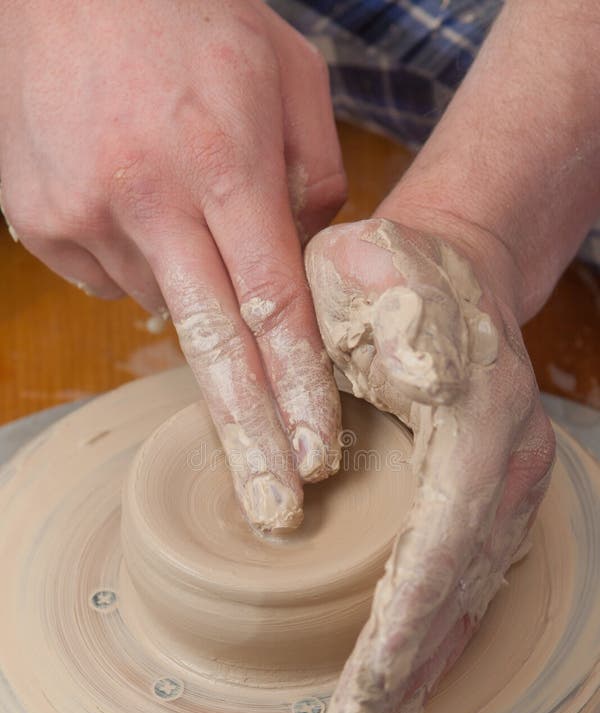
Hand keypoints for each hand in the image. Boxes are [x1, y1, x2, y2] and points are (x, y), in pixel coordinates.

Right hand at [0, 0, 345, 532]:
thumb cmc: (193, 18)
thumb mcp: (288, 77)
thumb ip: (316, 181)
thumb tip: (306, 271)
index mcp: (220, 158)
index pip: (271, 305)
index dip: (298, 388)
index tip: (315, 455)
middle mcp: (145, 196)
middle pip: (211, 347)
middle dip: (248, 435)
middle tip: (274, 508)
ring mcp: (81, 214)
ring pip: (165, 304)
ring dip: (194, 284)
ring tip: (183, 203)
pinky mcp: (40, 224)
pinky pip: (115, 279)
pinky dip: (146, 261)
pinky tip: (142, 201)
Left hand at [306, 218, 555, 712]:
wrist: (454, 262)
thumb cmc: (391, 270)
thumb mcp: (365, 278)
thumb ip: (373, 338)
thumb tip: (375, 418)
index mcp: (477, 421)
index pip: (436, 551)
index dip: (397, 632)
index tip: (357, 696)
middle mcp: (506, 464)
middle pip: (454, 593)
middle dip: (400, 675)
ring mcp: (508, 481)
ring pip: (467, 595)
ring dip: (420, 669)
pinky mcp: (493, 491)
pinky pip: (469, 577)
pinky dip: (439, 634)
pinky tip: (411, 672)